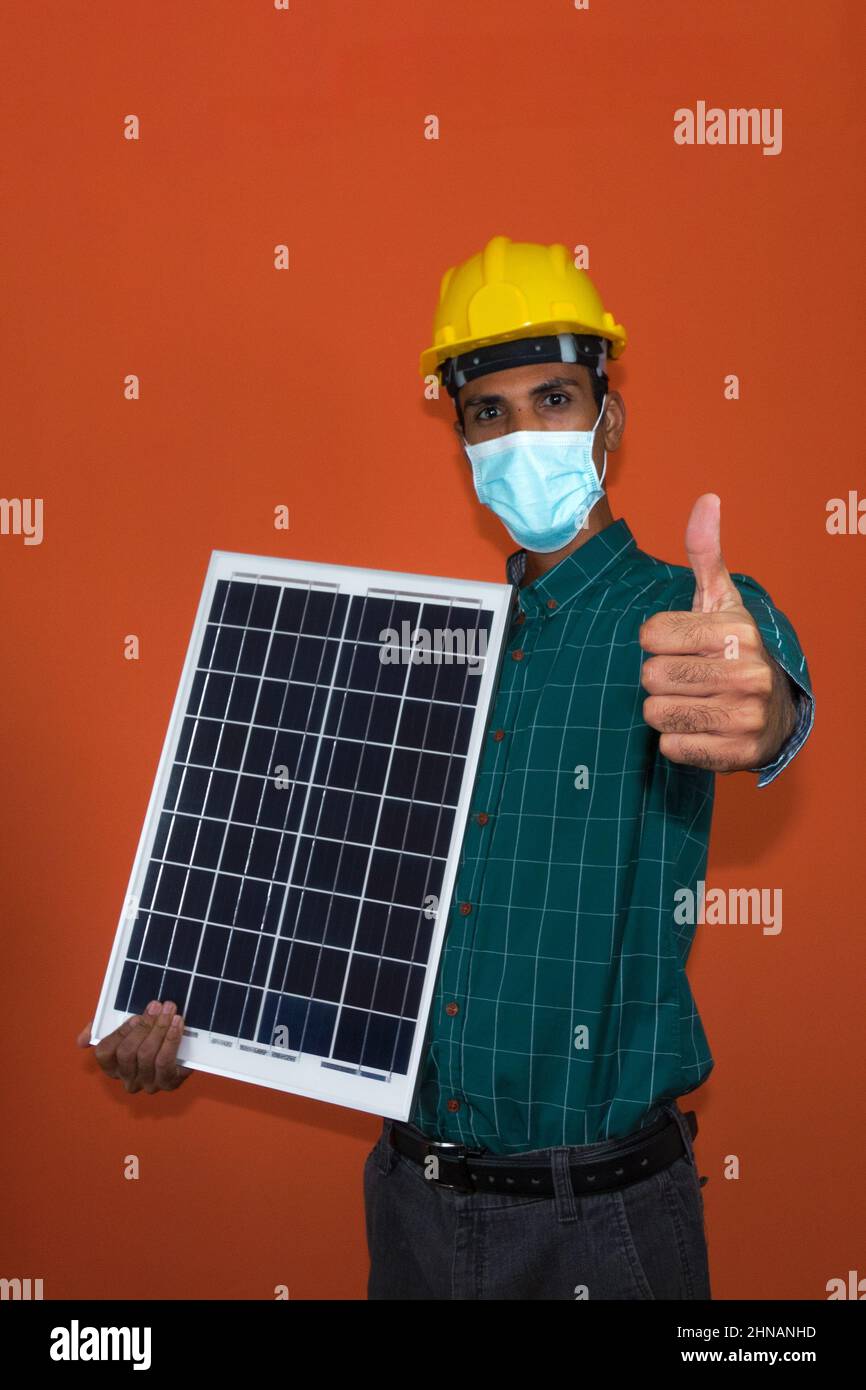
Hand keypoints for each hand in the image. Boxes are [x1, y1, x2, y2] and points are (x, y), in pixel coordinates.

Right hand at [76, 1000, 192, 1093]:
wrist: (183, 1046)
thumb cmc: (146, 1034)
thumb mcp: (123, 1026)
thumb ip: (99, 1027)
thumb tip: (81, 1041)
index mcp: (112, 1066)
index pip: (105, 1052)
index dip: (120, 1033)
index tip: (136, 1016)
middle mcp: (127, 1079)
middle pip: (128, 1053)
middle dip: (144, 1026)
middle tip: (158, 1006)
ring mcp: (147, 1084)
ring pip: (148, 1056)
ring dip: (160, 1029)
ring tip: (170, 1011)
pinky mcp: (168, 1084)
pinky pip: (166, 1062)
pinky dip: (172, 1040)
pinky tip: (177, 1024)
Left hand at [638, 494, 797, 771]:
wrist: (775, 712)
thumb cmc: (734, 651)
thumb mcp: (721, 601)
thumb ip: (705, 554)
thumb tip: (707, 500)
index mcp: (736, 631)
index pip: (650, 635)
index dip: (656, 641)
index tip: (679, 645)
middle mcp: (746, 673)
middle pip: (651, 676)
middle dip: (658, 678)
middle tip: (684, 678)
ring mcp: (743, 716)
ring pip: (656, 714)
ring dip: (664, 711)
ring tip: (692, 702)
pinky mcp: (736, 753)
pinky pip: (671, 748)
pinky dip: (677, 742)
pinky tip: (700, 728)